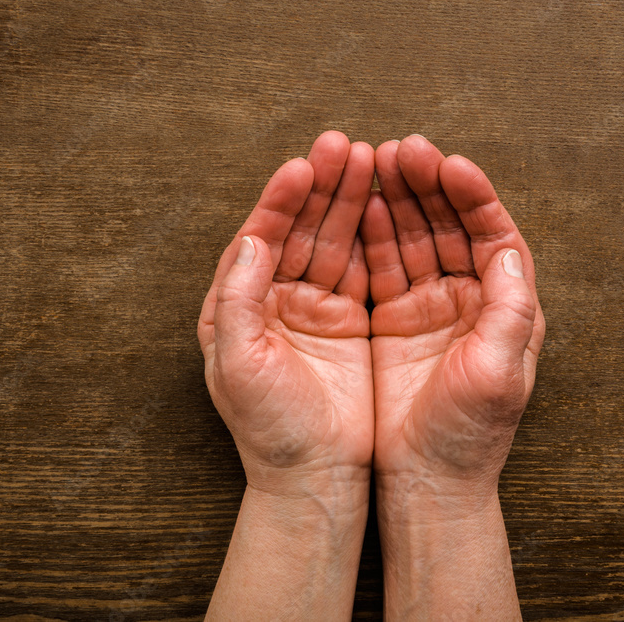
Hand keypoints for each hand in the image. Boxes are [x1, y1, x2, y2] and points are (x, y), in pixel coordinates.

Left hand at [198, 130, 374, 494]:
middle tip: (345, 146)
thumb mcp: (237, 365)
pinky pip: (363, 266)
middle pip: (299, 229)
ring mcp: (314, 308)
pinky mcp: (350, 321)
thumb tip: (249, 241)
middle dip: (321, 187)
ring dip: (350, 201)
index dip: (280, 200)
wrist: (316, 477)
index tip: (304, 166)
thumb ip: (236, 300)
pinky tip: (386, 204)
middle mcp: (273, 299)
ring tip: (372, 158)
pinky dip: (374, 235)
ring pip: (332, 240)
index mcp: (236, 306)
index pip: (259, 237)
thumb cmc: (270, 429)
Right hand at [362, 134, 543, 493]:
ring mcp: (429, 305)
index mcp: (506, 306)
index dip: (473, 195)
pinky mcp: (392, 318)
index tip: (448, 163)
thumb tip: (510, 247)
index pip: (493, 234)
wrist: (424, 481)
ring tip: (376, 162)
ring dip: (399, 199)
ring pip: (415, 237)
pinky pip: (382, 264)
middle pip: (451, 225)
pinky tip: (362, 205)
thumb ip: (511, 309)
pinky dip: (372, 233)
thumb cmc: (469, 433)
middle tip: (403, 149)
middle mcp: (471, 298)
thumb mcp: (499, 372)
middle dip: (429, 185)